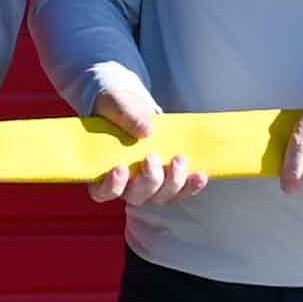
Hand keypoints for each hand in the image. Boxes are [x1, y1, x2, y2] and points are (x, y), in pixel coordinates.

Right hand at [82, 70, 208, 206]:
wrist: (132, 106)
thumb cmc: (116, 107)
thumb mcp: (117, 105)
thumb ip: (127, 116)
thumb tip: (147, 130)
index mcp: (102, 172)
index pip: (102, 192)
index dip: (112, 186)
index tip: (120, 168)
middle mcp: (125, 185)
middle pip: (136, 196)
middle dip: (149, 180)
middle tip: (152, 157)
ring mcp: (148, 185)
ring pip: (161, 196)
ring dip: (173, 182)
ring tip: (180, 159)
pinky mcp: (168, 180)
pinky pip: (180, 191)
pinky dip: (191, 186)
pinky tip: (200, 175)